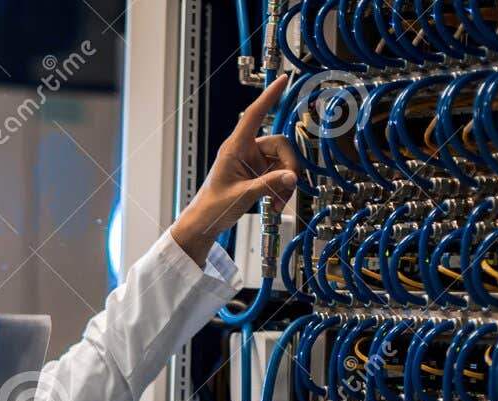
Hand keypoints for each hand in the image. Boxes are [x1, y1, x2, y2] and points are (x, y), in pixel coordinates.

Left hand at [171, 75, 303, 262]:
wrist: (205, 223)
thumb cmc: (213, 207)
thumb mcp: (242, 196)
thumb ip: (268, 185)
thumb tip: (292, 177)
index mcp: (235, 147)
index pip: (254, 115)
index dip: (268, 97)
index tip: (281, 81)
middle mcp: (246, 150)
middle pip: (281, 145)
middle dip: (289, 167)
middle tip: (288, 187)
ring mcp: (253, 162)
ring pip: (283, 162)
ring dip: (286, 183)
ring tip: (278, 204)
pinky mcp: (259, 173)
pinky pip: (279, 174)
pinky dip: (281, 188)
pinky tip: (275, 204)